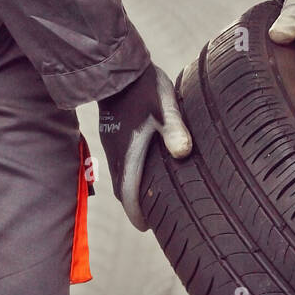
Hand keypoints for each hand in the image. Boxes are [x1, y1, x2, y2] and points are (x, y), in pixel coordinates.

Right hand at [96, 64, 191, 231]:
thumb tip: (183, 152)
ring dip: (131, 187)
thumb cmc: (143, 88)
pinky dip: (128, 172)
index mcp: (128, 154)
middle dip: (134, 204)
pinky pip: (118, 162)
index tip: (146, 227)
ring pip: (118, 175)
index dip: (136, 214)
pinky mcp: (112, 133)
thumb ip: (174, 130)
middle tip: (152, 215)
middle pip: (121, 189)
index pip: (127, 195)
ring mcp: (111, 142)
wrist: (116, 67)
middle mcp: (115, 153)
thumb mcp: (165, 108)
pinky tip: (144, 166)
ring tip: (151, 194)